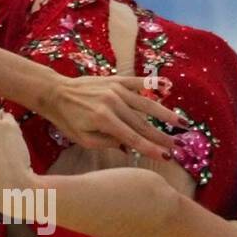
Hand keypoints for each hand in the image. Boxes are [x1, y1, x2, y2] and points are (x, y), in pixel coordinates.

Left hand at [40, 71, 182, 159]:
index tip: (166, 156)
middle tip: (178, 145)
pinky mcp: (116, 79)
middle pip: (142, 123)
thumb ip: (107, 143)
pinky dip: (153, 84)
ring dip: (164, 114)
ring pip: (145, 103)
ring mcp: (116, 89)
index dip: (151, 148)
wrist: (55, 92)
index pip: (133, 138)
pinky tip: (169, 87)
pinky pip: (138, 82)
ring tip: (181, 122)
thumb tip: (130, 146)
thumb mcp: (83, 139)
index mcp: (104, 119)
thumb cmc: (67, 120)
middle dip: (161, 136)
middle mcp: (113, 102)